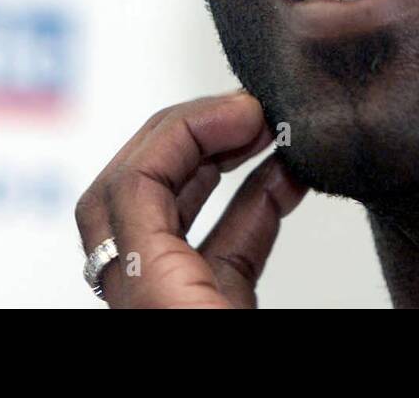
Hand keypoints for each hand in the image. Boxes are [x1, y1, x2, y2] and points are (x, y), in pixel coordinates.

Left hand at [75, 91, 307, 307]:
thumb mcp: (225, 306)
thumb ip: (238, 239)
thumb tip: (282, 172)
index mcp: (146, 296)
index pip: (132, 183)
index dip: (186, 129)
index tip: (242, 110)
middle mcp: (150, 296)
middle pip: (139, 187)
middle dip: (190, 132)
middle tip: (244, 109)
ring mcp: (180, 301)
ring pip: (181, 213)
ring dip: (222, 162)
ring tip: (265, 131)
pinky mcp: (214, 309)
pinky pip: (224, 245)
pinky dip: (254, 204)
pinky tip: (285, 179)